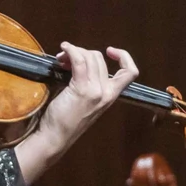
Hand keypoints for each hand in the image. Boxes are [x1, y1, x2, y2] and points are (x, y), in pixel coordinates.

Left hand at [16, 45, 139, 183]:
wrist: (56, 137)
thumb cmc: (65, 121)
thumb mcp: (86, 102)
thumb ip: (91, 84)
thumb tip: (80, 60)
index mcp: (111, 96)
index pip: (130, 73)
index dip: (124, 57)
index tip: (110, 51)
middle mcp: (107, 93)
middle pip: (100, 59)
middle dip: (82, 52)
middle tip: (66, 59)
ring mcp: (95, 90)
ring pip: (89, 57)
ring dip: (74, 52)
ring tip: (61, 58)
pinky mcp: (81, 89)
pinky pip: (79, 60)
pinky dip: (71, 50)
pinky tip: (64, 48)